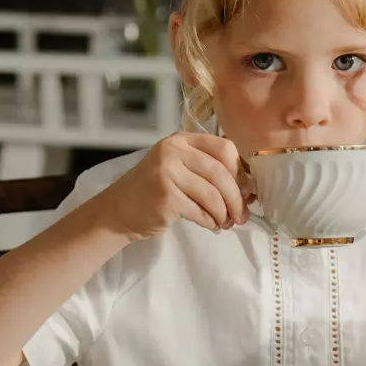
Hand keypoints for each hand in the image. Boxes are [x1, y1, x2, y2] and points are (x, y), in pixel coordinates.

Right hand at [94, 132, 253, 241]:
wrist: (117, 210)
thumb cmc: (153, 190)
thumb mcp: (179, 168)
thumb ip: (208, 170)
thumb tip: (249, 190)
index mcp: (181, 140)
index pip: (224, 148)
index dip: (240, 171)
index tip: (245, 189)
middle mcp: (173, 151)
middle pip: (221, 173)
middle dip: (236, 198)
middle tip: (242, 215)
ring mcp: (167, 173)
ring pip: (212, 195)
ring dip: (225, 213)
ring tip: (226, 223)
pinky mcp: (165, 197)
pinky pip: (200, 212)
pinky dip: (210, 222)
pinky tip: (210, 225)